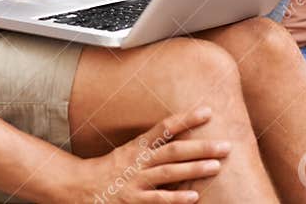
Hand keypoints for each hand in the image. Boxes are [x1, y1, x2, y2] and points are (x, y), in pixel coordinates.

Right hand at [73, 107, 230, 202]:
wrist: (79, 186)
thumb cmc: (112, 168)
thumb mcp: (131, 150)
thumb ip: (155, 145)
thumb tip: (184, 136)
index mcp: (139, 145)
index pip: (165, 127)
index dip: (187, 118)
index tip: (209, 111)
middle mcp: (139, 160)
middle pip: (174, 150)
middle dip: (201, 147)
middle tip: (226, 144)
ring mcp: (136, 181)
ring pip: (169, 172)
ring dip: (194, 169)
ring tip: (217, 166)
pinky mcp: (133, 200)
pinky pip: (157, 199)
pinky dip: (176, 198)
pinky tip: (194, 197)